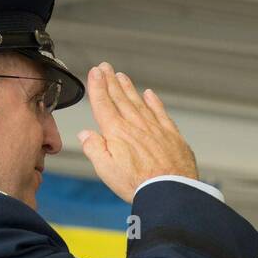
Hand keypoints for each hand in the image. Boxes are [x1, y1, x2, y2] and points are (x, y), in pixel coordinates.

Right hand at [76, 62, 198, 202]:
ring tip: (121, 76)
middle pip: (120, 98)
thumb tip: (85, 133)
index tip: (94, 72)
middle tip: (105, 67)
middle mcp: (136, 125)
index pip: (104, 104)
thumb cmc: (138, 185)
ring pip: (139, 102)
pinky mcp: (172, 135)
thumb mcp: (106, 170)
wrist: (171, 191)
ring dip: (129, 88)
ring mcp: (155, 128)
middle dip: (111, 81)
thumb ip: (94, 148)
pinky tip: (149, 94)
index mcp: (117, 132)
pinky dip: (154, 102)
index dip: (98, 86)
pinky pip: (161, 113)